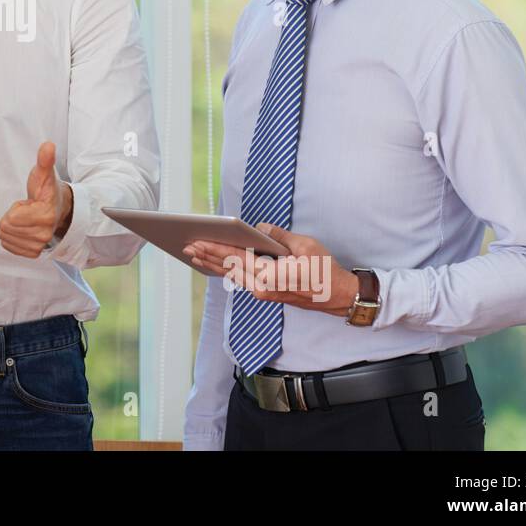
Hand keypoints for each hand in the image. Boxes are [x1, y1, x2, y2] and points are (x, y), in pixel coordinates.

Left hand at [0, 141, 72, 257]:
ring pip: (6, 238)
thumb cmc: (47, 191)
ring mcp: (39, 245)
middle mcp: (44, 234)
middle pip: (5, 229)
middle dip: (12, 217)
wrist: (58, 208)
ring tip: (26, 218)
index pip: (10, 219)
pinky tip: (24, 228)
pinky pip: (9, 247)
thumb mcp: (43, 173)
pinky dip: (13, 237)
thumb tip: (48, 146)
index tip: (29, 203)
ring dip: (13, 227)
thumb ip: (44, 160)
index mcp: (45, 215)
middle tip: (27, 210)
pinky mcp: (34, 252)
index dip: (15, 207)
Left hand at [182, 223, 359, 316]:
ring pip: (232, 276)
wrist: (338, 296)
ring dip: (213, 265)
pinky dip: (226, 271)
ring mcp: (263, 293)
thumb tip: (259, 228)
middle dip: (207, 256)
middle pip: (228, 268)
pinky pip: (241, 280)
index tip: (197, 241)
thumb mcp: (305, 246)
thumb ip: (279, 236)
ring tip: (195, 255)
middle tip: (187, 246)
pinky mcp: (266, 293)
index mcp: (270, 275)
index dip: (214, 249)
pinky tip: (216, 265)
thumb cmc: (325, 270)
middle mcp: (262, 287)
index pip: (235, 259)